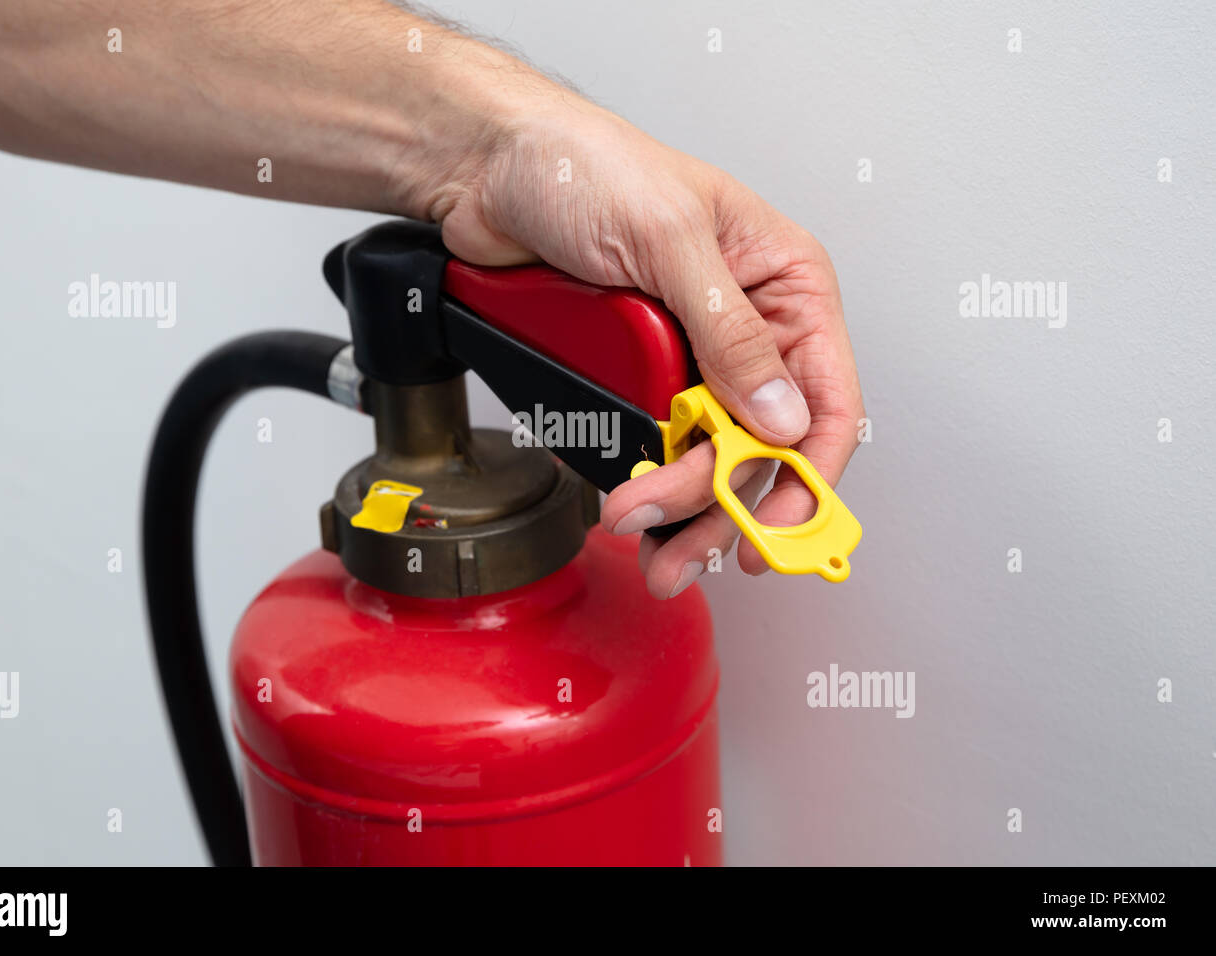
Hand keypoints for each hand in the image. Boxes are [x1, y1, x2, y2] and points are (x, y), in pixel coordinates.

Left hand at [429, 105, 863, 598]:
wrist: (492, 171)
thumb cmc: (586, 166)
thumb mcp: (670, 239)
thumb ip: (729, 331)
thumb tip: (779, 415)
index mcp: (781, 281)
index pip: (827, 397)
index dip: (809, 475)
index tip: (776, 530)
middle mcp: (747, 325)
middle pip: (763, 446)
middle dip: (725, 504)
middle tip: (683, 545)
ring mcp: (692, 355)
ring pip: (710, 456)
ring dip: (682, 506)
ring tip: (645, 532)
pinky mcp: (642, 373)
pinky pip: (657, 443)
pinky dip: (649, 482)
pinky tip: (637, 507)